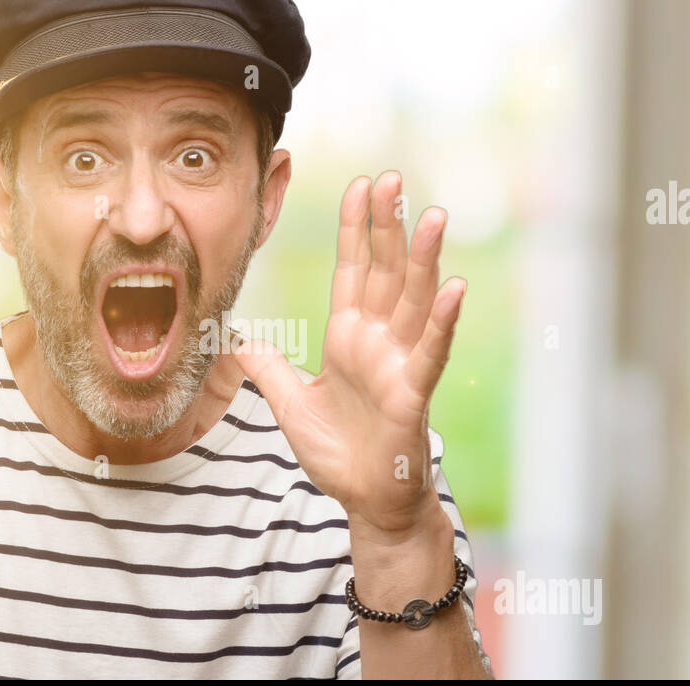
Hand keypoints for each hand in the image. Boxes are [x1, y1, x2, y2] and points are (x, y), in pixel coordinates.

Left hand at [234, 171, 464, 544]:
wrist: (365, 501)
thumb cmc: (338, 453)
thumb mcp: (290, 404)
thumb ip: (268, 367)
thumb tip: (235, 336)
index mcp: (349, 337)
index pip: (353, 271)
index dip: (355, 230)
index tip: (358, 187)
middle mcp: (378, 341)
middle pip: (386, 272)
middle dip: (388, 226)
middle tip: (392, 179)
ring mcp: (398, 364)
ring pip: (415, 301)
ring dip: (424, 259)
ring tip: (433, 215)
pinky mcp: (412, 394)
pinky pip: (430, 352)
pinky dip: (443, 321)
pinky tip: (454, 288)